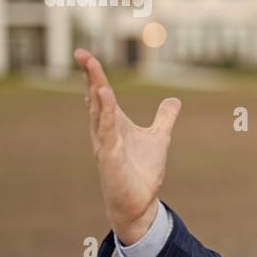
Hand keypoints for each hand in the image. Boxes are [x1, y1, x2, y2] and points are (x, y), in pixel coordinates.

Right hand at [74, 48, 181, 244]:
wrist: (139, 203)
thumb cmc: (142, 171)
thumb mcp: (159, 138)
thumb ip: (164, 118)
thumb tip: (174, 100)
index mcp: (114, 124)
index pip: (102, 94)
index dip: (95, 75)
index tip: (86, 55)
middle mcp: (104, 131)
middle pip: (95, 98)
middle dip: (90, 76)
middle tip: (82, 53)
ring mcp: (105, 144)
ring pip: (98, 112)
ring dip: (96, 91)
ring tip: (92, 69)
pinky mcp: (110, 158)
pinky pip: (106, 132)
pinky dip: (106, 114)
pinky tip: (105, 98)